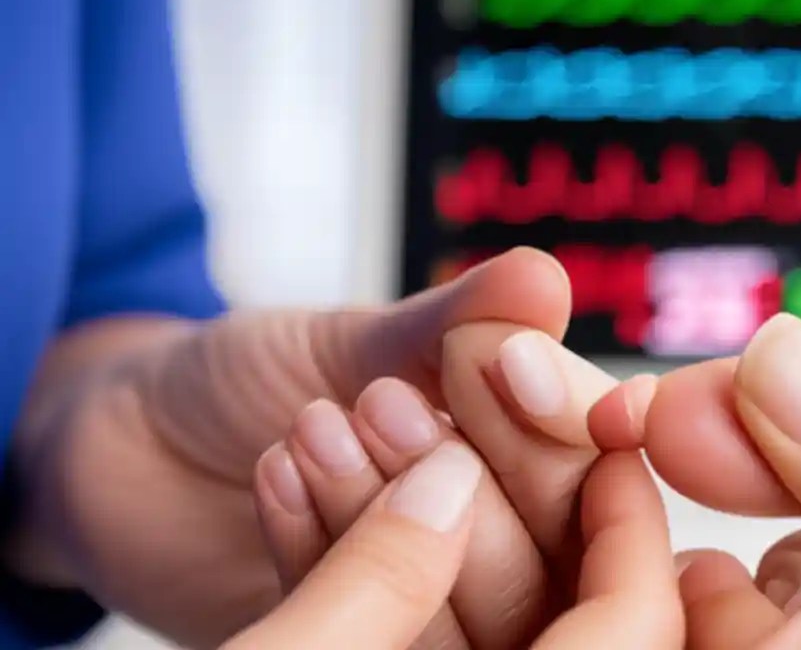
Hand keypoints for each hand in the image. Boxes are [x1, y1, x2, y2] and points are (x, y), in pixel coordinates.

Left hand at [9, 249, 610, 647]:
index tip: (514, 368)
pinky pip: (360, 622)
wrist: (124, 441)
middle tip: (386, 400)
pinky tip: (278, 473)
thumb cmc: (242, 375)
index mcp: (510, 451)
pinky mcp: (345, 643)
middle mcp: (479, 531)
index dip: (558, 415)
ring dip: (384, 504)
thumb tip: (542, 278)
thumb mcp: (347, 337)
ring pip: (456, 587)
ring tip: (314, 426)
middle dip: (471, 462)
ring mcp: (416, 596)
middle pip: (544, 540)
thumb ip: (449, 322)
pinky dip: (320, 543)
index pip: (584, 456)